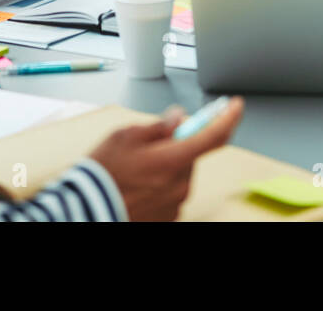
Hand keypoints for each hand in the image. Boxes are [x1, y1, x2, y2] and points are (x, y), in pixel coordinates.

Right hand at [88, 97, 244, 220]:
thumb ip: (158, 126)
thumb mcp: (125, 135)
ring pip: (181, 174)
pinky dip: (161, 184)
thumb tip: (178, 118)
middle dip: (177, 145)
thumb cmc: (103, 173)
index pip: (213, 136)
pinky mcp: (168, 217)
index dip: (228, 117)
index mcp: (172, 160)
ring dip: (168, 166)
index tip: (235, 105)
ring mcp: (175, 204)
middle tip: (150, 144)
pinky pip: (172, 193)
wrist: (86, 210)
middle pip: (191, 154)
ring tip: (136, 168)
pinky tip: (138, 185)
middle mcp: (179, 185)